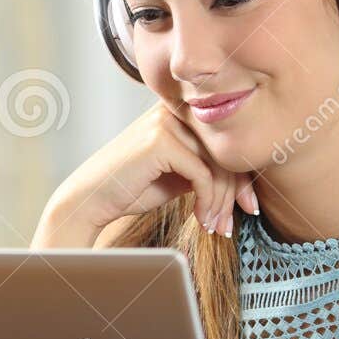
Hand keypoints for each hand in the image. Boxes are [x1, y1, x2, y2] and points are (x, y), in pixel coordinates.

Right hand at [32, 100, 258, 247]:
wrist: (90, 200)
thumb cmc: (130, 188)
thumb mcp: (178, 175)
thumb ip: (205, 166)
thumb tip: (246, 181)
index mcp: (179, 112)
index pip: (226, 140)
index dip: (242, 175)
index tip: (248, 206)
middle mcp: (173, 110)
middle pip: (227, 150)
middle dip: (235, 192)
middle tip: (234, 222)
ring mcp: (166, 122)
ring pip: (219, 164)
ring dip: (221, 202)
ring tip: (215, 227)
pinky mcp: (161, 141)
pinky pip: (203, 174)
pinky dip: (208, 202)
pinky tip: (201, 219)